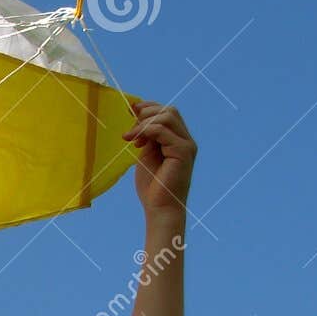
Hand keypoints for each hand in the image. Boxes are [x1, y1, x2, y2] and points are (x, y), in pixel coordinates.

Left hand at [124, 101, 194, 219]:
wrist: (160, 207)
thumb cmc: (152, 186)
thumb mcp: (147, 155)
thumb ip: (148, 138)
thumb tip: (139, 119)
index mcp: (178, 140)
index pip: (168, 113)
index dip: (149, 108)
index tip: (130, 111)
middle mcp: (186, 140)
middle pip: (170, 110)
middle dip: (147, 112)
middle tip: (130, 127)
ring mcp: (186, 145)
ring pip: (167, 116)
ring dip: (144, 122)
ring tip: (130, 137)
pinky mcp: (183, 152)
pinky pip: (163, 131)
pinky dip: (146, 131)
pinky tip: (135, 142)